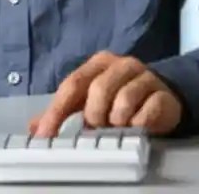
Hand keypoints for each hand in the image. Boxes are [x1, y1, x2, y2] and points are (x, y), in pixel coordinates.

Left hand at [28, 51, 182, 137]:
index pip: (72, 84)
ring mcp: (145, 77)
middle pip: (98, 90)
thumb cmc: (118, 98)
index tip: (47, 135)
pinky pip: (147, 112)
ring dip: (117, 121)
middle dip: (94, 115)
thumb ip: (62, 112)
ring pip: (123, 100)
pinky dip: (138, 124)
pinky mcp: (163, 95)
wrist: (162, 97)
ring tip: (118, 126)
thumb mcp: (88, 101)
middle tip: (97, 127)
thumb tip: (35, 128)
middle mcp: (121, 65)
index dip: (57, 111)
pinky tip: (137, 126)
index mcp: (98, 64)